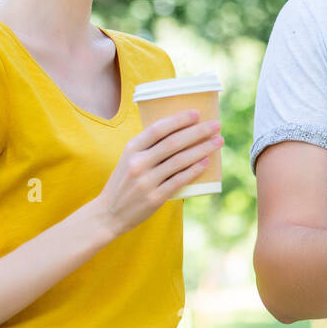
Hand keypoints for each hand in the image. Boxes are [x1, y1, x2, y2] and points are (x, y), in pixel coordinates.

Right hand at [95, 109, 221, 235]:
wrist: (108, 214)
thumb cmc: (124, 183)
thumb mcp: (129, 159)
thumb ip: (149, 147)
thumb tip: (182, 132)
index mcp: (131, 148)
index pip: (158, 129)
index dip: (179, 120)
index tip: (197, 113)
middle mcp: (138, 162)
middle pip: (173, 142)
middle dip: (198, 132)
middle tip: (216, 125)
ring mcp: (146, 181)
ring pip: (180, 160)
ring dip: (202, 149)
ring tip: (218, 141)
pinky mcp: (154, 197)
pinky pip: (179, 180)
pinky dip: (194, 170)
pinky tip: (207, 162)